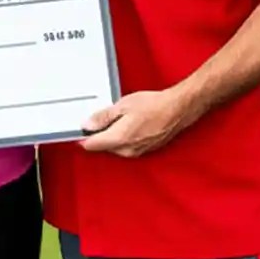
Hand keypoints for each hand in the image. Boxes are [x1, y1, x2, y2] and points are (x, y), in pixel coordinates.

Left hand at [79, 89, 195, 157]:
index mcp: (118, 139)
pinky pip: (127, 147)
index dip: (83, 136)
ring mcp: (137, 153)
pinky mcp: (145, 151)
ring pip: (115, 147)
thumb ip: (103, 117)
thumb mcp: (123, 105)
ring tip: (122, 117)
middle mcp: (126, 151)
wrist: (178, 109)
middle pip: (103, 146)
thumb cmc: (153, 105)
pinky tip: (132, 123)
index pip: (91, 145)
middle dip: (100, 134)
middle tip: (106, 116)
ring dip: (113, 135)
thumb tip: (87, 125)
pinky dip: (125, 137)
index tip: (82, 128)